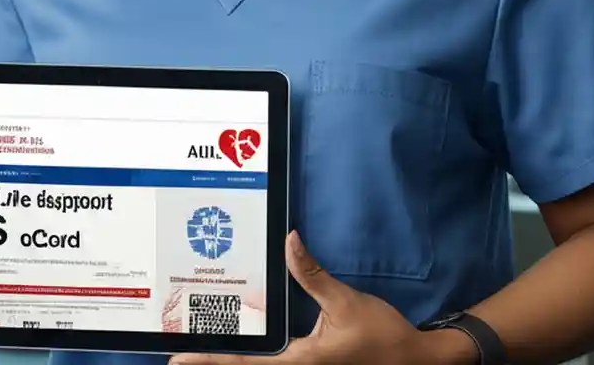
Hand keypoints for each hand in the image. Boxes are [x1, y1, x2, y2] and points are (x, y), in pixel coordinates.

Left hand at [169, 232, 476, 364]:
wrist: (415, 362)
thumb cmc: (382, 335)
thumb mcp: (345, 302)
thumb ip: (311, 274)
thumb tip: (289, 241)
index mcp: (300, 363)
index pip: (245, 364)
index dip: (211, 363)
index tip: (180, 360)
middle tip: (177, 360)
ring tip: (201, 356)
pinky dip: (254, 361)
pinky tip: (242, 353)